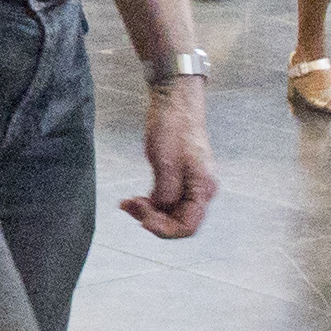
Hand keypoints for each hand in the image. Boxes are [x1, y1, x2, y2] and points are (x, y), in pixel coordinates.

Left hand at [124, 80, 216, 238]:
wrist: (174, 101)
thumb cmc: (173, 126)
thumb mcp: (165, 162)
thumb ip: (165, 192)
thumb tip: (160, 209)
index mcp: (202, 188)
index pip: (187, 227)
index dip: (163, 229)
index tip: (142, 219)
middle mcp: (200, 190)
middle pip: (178, 222)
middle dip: (152, 220)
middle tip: (130, 206)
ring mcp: (190, 185)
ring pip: (169, 212)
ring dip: (147, 212)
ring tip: (127, 203)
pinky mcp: (179, 178)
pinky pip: (164, 201)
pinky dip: (149, 203)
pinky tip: (133, 199)